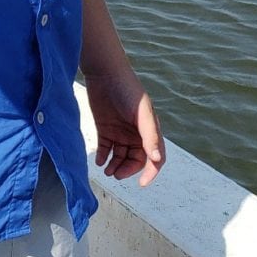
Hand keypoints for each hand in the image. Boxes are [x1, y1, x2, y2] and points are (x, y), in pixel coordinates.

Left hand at [84, 73, 165, 187]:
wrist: (105, 73)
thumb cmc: (128, 90)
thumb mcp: (142, 113)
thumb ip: (150, 136)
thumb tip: (157, 159)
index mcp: (149, 130)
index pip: (154, 158)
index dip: (150, 172)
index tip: (141, 183)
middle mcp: (136, 134)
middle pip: (135, 160)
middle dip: (127, 170)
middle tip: (116, 174)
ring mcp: (120, 132)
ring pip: (120, 157)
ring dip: (115, 166)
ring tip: (107, 170)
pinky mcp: (105, 128)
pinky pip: (105, 149)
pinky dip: (103, 157)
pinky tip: (99, 161)